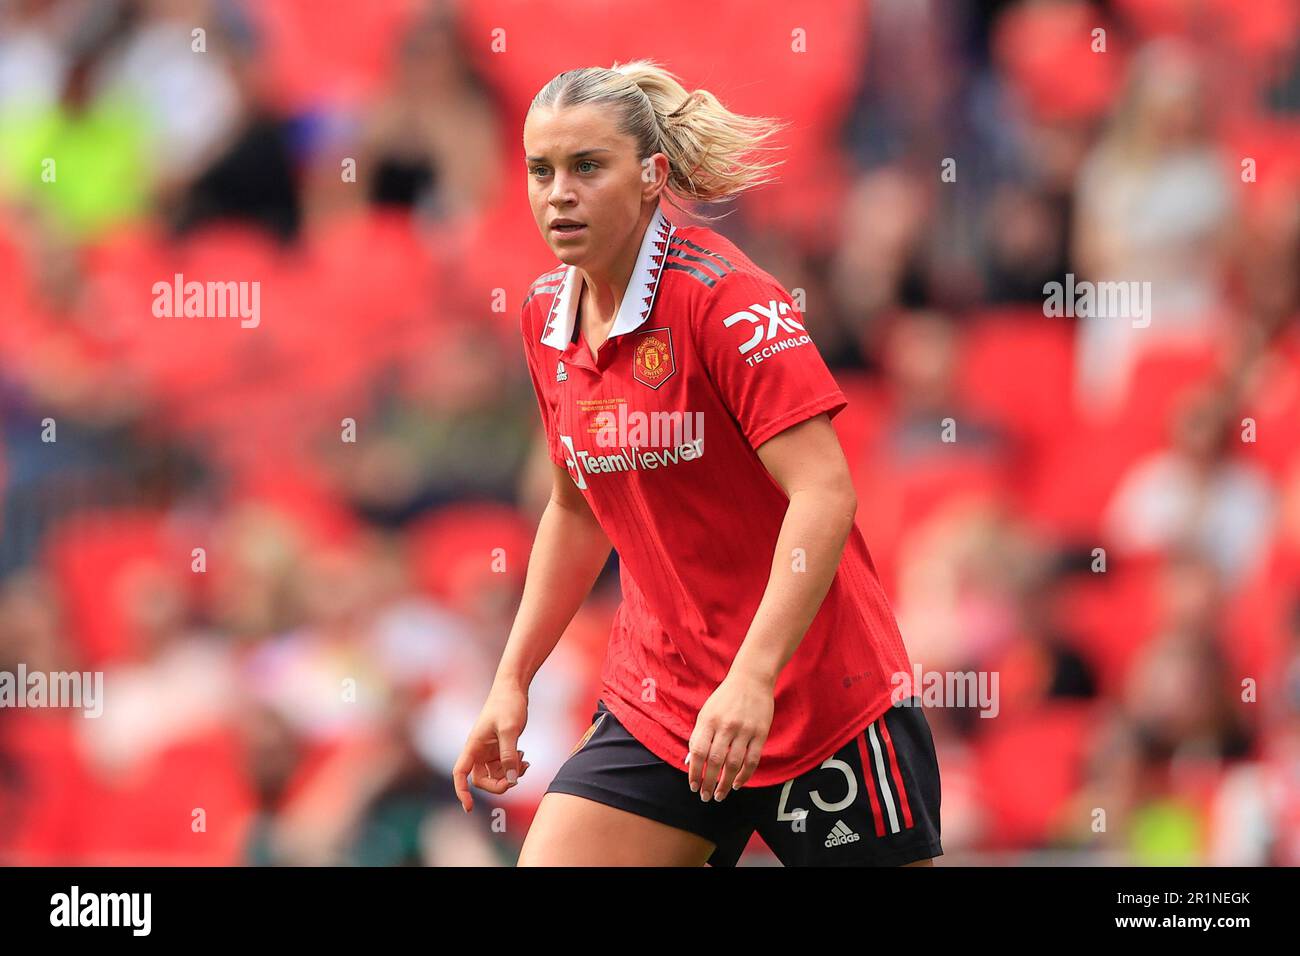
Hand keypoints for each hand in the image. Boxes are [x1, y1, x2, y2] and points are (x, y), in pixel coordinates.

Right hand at [452, 682, 531, 811]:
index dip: (461, 792)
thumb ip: (509, 756)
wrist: (514, 688)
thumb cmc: (508, 704)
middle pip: (481, 780)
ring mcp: (489, 750)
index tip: (469, 808)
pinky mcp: (499, 748)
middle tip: (516, 780)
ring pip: (495, 775)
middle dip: (498, 785)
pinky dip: (514, 768)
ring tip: (525, 764)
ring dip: (509, 776)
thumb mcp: (510, 730)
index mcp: (473, 746)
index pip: (460, 773)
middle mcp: (478, 750)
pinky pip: (504, 767)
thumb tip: (511, 780)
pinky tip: (525, 760)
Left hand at [686, 670, 773, 801]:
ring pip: (734, 764)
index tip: (693, 786)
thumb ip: (699, 736)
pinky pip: (752, 760)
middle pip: (715, 761)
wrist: (751, 679)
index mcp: (709, 720)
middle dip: (708, 783)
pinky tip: (738, 784)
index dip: (694, 772)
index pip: (698, 751)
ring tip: (720, 794)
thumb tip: (691, 763)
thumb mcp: (706, 713)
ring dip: (726, 783)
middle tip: (705, 796)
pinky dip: (745, 775)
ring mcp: (744, 730)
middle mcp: (726, 726)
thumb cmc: (725, 698)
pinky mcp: (760, 733)